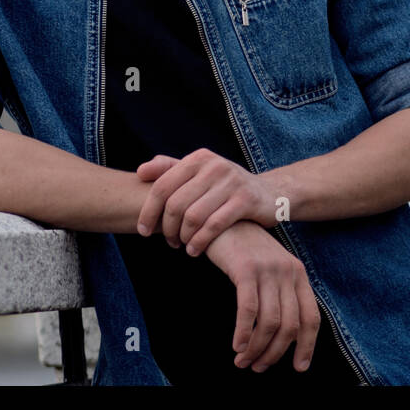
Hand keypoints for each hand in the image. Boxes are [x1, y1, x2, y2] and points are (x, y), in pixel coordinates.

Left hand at [136, 148, 275, 256]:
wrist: (269, 194)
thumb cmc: (226, 187)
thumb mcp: (200, 173)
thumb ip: (170, 169)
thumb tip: (140, 171)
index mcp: (199, 158)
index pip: (162, 185)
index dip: (148, 211)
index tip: (143, 231)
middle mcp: (214, 166)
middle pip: (176, 203)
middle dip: (167, 228)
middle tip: (168, 241)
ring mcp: (231, 182)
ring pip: (193, 216)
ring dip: (183, 237)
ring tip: (183, 246)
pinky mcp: (245, 200)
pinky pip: (214, 225)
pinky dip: (200, 242)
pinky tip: (195, 250)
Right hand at [203, 220, 320, 372]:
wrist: (222, 219)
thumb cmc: (243, 250)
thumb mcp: (269, 269)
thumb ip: (279, 294)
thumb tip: (282, 334)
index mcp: (298, 274)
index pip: (311, 318)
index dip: (307, 346)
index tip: (298, 368)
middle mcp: (288, 272)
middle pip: (290, 326)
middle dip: (274, 353)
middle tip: (257, 367)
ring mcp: (268, 270)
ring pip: (270, 323)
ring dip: (257, 349)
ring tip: (242, 361)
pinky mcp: (246, 269)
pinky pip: (248, 311)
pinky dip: (244, 333)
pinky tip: (236, 345)